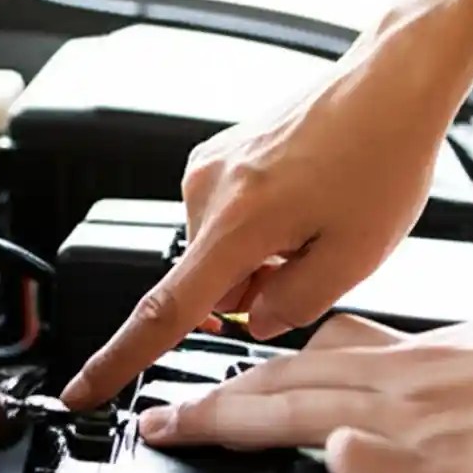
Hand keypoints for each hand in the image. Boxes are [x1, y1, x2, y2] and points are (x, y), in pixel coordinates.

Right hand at [60, 20, 465, 410]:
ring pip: (219, 251)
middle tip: (317, 253)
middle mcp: (206, 192)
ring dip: (261, 255)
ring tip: (318, 216)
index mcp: (236, 223)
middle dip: (256, 289)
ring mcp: (208, 169)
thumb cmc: (383, 154)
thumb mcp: (357, 255)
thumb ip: (296, 306)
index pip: (164, 313)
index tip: (82, 391)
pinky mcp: (217, 155)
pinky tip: (305, 198)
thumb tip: (255, 321)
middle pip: (207, 283)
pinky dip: (259, 226)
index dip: (119, 361)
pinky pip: (225, 217)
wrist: (389, 81)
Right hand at [137, 313, 472, 472]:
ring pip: (324, 350)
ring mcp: (431, 351)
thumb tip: (320, 451)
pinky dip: (330, 350)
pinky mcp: (464, 345)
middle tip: (175, 402)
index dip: (210, 421)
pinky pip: (370, 340)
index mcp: (393, 408)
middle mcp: (402, 370)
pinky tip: (346, 360)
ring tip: (241, 376)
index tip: (163, 424)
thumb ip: (388, 470)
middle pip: (283, 373)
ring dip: (267, 365)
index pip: (273, 412)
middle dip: (217, 391)